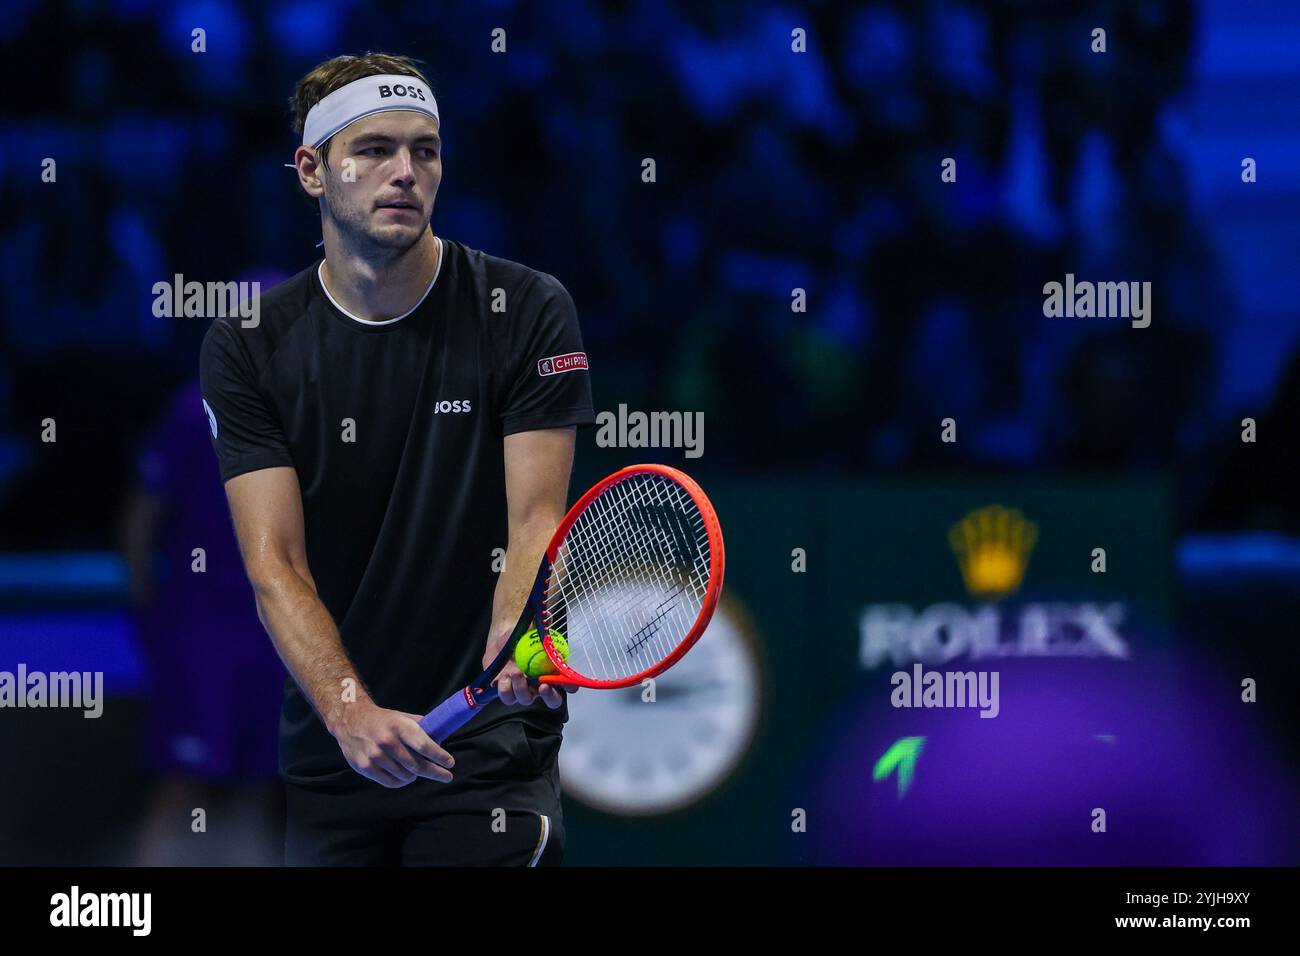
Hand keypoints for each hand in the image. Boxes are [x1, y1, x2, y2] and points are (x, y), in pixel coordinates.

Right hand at [332, 701, 454, 787]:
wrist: (351, 721)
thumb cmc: (383, 720)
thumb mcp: (403, 717)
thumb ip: (422, 728)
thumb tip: (441, 740)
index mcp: (399, 726)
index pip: (424, 745)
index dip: (439, 756)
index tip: (450, 763)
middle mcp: (387, 741)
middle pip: (417, 764)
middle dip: (435, 772)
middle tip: (446, 776)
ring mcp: (374, 755)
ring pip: (405, 775)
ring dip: (416, 776)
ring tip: (420, 772)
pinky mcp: (365, 767)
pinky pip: (390, 782)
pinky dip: (402, 782)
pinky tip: (406, 778)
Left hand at [482, 627, 575, 710]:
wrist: (504, 636)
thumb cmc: (525, 635)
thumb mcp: (536, 632)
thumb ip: (545, 630)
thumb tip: (548, 618)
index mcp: (553, 673)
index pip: (568, 684)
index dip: (571, 686)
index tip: (569, 683)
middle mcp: (541, 685)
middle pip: (552, 701)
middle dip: (549, 696)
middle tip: (543, 685)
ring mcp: (524, 690)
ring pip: (526, 699)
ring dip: (521, 689)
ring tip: (516, 673)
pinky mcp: (506, 691)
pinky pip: (507, 697)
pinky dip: (505, 688)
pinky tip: (504, 676)